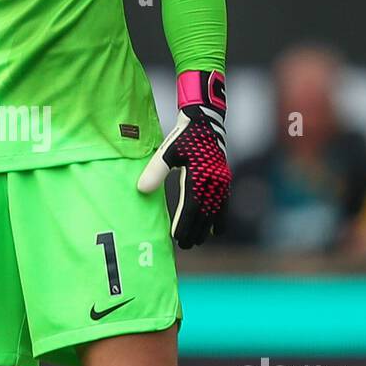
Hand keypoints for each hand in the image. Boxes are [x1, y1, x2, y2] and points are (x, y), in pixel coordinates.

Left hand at [137, 70, 230, 248]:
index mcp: (199, 176)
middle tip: (186, 246)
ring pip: (215, 210)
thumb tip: (141, 190)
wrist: (206, 120)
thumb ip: (155, 171)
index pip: (191, 207)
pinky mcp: (223, 178)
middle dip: (196, 230)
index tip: (176, 238)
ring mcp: (221, 180)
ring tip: (199, 241)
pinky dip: (220, 217)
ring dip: (207, 227)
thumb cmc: (184, 135)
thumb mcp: (167, 151)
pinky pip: (224, 203)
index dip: (184, 224)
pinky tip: (217, 230)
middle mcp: (213, 181)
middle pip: (205, 213)